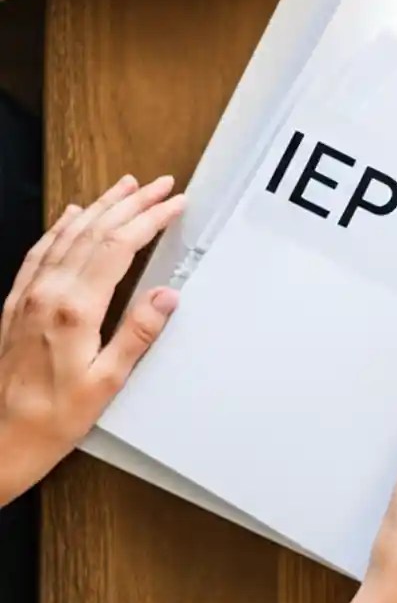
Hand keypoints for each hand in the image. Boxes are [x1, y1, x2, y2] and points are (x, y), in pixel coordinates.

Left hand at [0, 175, 185, 504]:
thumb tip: (166, 295)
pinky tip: (71, 217)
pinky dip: (61, 227)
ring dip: (99, 207)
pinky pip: (41, 252)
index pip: (118, 247)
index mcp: (74, 310)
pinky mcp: (16, 305)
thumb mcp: (107, 382)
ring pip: (67, 235)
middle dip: (130, 203)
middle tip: (158, 184)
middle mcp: (47, 294)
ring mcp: (28, 296)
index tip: (173, 204)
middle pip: (93, 232)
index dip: (149, 220)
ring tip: (123, 187)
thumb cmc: (51, 418)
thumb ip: (137, 334)